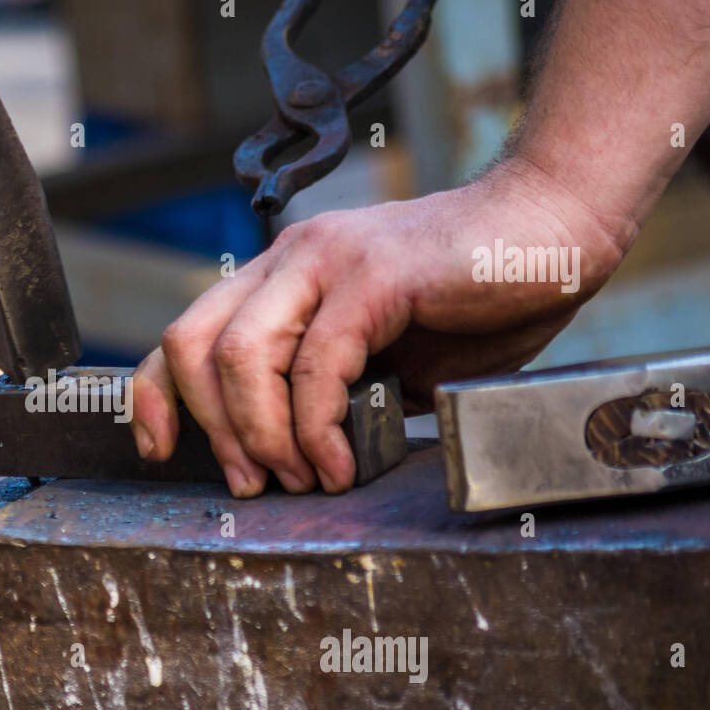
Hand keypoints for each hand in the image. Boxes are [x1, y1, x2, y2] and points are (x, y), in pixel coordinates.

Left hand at [130, 158, 630, 497]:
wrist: (555, 226)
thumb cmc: (478, 295)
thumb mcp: (388, 356)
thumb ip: (340, 389)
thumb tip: (308, 449)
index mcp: (282, 276)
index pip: (185, 333)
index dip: (155, 396)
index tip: (161, 451)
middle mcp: (290, 260)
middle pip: (191, 343)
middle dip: (210, 428)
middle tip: (249, 483)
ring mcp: (327, 260)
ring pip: (241, 353)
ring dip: (259, 433)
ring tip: (298, 477)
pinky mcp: (374, 275)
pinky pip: (317, 361)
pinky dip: (317, 425)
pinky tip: (337, 461)